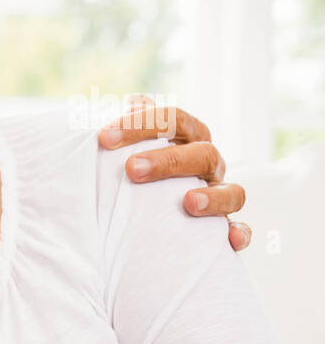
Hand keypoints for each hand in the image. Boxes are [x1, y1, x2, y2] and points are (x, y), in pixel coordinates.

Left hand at [97, 95, 250, 251]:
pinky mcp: (223, 226)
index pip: (173, 120)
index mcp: (186, 137)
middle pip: (202, 153)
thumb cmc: (134, 167)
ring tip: (189, 203)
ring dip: (212, 196)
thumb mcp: (127, 145)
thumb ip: (130, 124)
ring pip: (231, 191)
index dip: (141, 125)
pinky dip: (239, 233)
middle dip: (168, 160)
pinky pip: (240, 229)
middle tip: (132, 169)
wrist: (146, 209)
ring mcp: (219, 193)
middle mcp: (207, 163)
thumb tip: (133, 102)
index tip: (104, 137)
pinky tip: (232, 241)